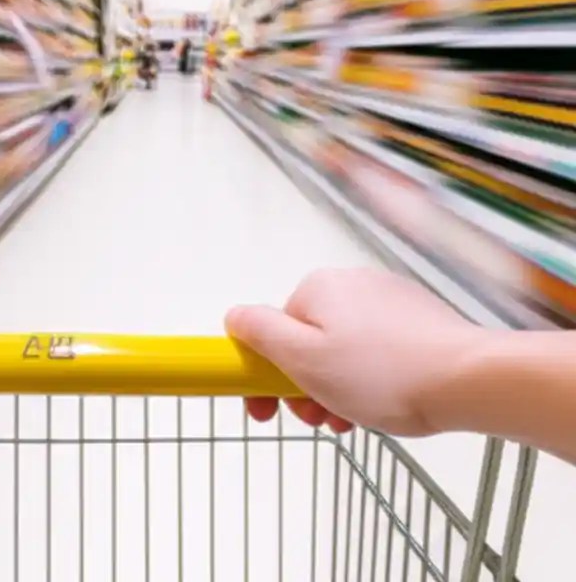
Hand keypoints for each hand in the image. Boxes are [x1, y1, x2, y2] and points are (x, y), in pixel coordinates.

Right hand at [225, 267, 481, 435]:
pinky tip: (382, 405)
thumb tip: (234, 316)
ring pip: (342, 349)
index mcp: (318, 288)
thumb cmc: (380, 374)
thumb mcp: (303, 359)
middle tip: (317, 420)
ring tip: (351, 421)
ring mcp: (390, 300)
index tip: (267, 412)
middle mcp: (352, 284)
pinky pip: (376, 350)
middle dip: (303, 385)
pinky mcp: (421, 320)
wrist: (470, 380)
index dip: (262, 374)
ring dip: (335, 387)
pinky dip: (369, 378)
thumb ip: (259, 334)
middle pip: (307, 340)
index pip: (271, 329)